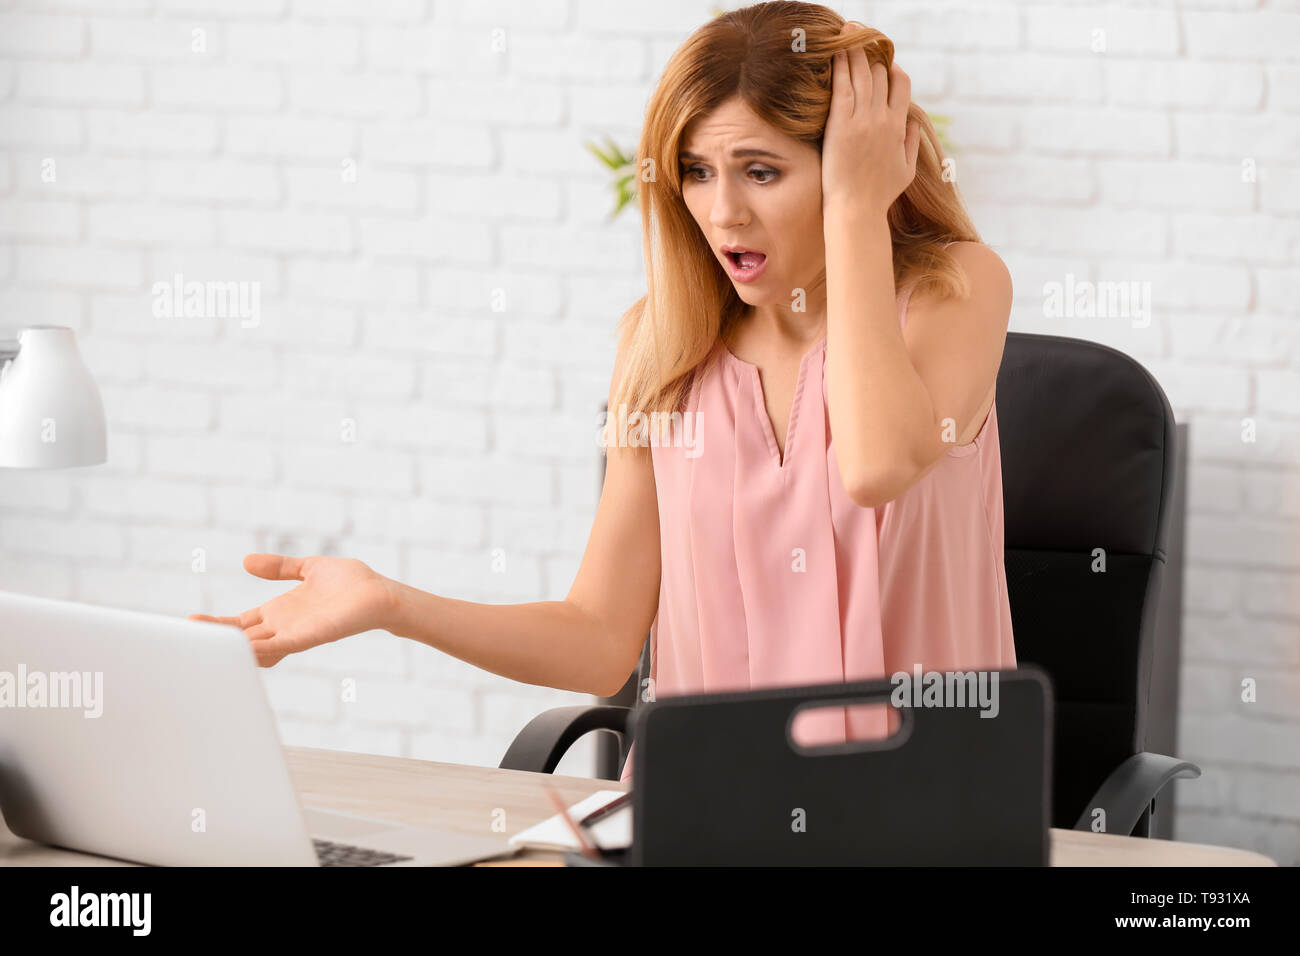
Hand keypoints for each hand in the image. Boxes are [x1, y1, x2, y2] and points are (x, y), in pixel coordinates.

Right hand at [189, 553, 397, 666]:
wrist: (381, 594)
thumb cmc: (351, 583)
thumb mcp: (308, 568)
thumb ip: (279, 567)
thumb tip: (245, 561)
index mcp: (280, 613)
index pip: (240, 624)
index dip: (215, 625)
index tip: (189, 622)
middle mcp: (284, 627)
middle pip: (241, 639)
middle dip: (214, 639)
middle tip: (184, 635)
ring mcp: (296, 634)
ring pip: (256, 647)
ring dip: (233, 647)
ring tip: (204, 644)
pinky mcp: (312, 637)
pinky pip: (282, 646)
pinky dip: (263, 648)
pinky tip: (245, 647)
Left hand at [822, 23, 919, 215]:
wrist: (857, 209)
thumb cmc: (879, 195)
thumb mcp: (906, 170)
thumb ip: (911, 142)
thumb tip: (913, 122)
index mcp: (899, 126)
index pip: (900, 84)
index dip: (892, 68)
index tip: (881, 60)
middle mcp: (882, 118)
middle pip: (881, 74)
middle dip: (871, 52)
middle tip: (860, 35)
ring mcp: (862, 120)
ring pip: (862, 74)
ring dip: (854, 50)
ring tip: (846, 32)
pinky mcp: (841, 124)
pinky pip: (842, 86)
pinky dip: (840, 65)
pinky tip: (834, 50)